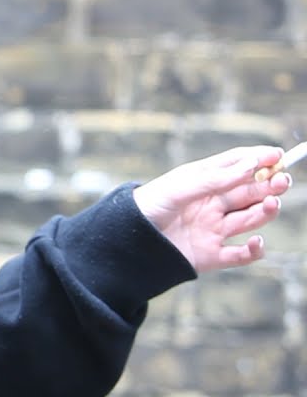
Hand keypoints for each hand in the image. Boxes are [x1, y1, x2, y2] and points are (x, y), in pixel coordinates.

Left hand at [133, 146, 291, 272]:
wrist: (126, 241)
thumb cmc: (148, 205)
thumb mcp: (180, 187)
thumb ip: (215, 179)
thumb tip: (252, 164)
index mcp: (202, 182)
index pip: (236, 166)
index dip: (258, 159)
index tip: (278, 154)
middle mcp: (212, 204)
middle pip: (249, 193)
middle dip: (269, 185)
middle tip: (283, 179)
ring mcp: (213, 229)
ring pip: (250, 220)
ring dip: (266, 211)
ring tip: (272, 202)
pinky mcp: (211, 255)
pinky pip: (240, 255)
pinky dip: (254, 251)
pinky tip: (256, 242)